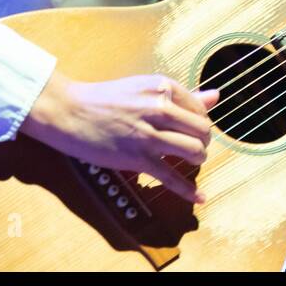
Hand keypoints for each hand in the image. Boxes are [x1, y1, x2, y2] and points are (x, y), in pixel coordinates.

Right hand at [20, 70, 219, 203]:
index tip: (193, 129)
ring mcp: (148, 135)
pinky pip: (170, 177)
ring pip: (194, 151)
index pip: (200, 109)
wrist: (68, 111)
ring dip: (197, 159)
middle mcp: (160, 109)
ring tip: (190, 160)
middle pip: (202, 131)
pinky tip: (200, 197)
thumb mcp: (146, 88)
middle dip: (203, 141)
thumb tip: (216, 96)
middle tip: (194, 145)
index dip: (201, 122)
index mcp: (163, 88)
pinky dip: (188, 190)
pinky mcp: (137, 158)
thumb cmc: (106, 99)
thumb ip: (183, 95)